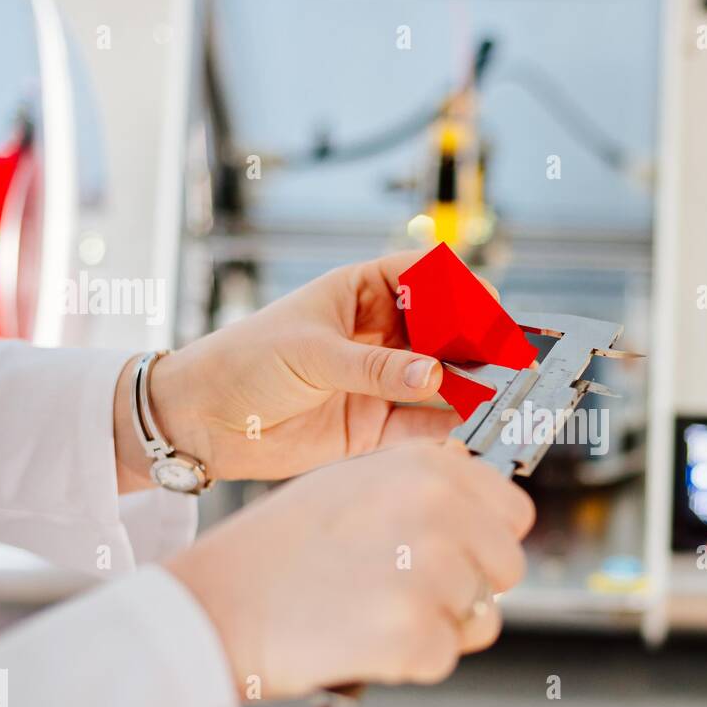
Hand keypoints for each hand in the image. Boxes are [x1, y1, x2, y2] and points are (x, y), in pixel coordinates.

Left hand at [115, 250, 468, 489]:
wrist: (201, 421)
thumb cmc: (241, 363)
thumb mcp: (309, 354)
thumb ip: (374, 367)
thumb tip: (433, 371)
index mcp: (359, 293)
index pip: (423, 278)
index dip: (460, 289)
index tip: (489, 307)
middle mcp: (377, 335)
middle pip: (443, 331)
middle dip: (474, 343)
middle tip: (505, 360)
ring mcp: (380, 380)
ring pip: (440, 379)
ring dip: (469, 387)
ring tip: (498, 397)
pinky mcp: (374, 426)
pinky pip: (422, 424)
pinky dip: (447, 428)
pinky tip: (468, 428)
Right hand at [164, 441, 534, 697]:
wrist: (214, 604)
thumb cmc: (278, 548)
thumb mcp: (356, 482)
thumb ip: (426, 489)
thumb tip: (483, 514)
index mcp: (430, 465)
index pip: (515, 511)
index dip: (486, 541)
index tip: (458, 555)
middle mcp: (439, 509)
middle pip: (507, 568)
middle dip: (469, 589)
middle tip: (403, 593)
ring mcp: (431, 571)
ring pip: (481, 618)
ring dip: (436, 626)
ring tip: (369, 612)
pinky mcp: (416, 633)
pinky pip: (445, 659)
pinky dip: (408, 662)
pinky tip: (359, 640)